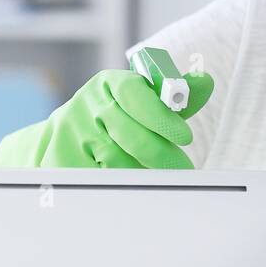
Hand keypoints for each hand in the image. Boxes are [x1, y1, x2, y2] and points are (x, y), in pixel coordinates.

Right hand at [0, 66, 213, 167]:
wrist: (64, 133)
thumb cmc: (117, 115)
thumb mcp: (143, 100)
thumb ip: (175, 96)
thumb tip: (204, 82)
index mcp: (109, 84)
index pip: (134, 94)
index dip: (161, 116)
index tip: (185, 137)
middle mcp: (88, 105)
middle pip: (131, 134)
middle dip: (163, 155)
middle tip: (183, 168)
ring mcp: (72, 134)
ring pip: (118, 162)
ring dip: (143, 172)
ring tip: (154, 173)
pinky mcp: (61, 161)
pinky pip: (99, 179)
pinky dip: (120, 184)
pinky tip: (129, 182)